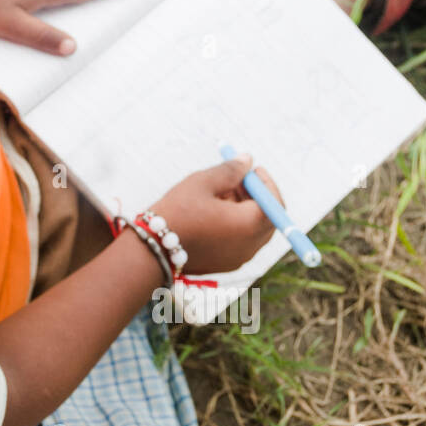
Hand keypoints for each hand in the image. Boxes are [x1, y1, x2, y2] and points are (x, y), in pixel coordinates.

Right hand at [148, 154, 283, 275]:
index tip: (252, 169)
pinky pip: (240, 241)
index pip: (274, 203)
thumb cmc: (177, 213)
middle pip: (265, 217)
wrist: (151, 250)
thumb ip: (230, 170)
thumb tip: (248, 160)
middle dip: (254, 196)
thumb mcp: (202, 183)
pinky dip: (234, 225)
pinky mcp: (225, 265)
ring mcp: (238, 258)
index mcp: (249, 225)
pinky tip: (211, 213)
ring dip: (243, 210)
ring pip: (252, 230)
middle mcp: (250, 246)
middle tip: (235, 179)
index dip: (266, 183)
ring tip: (217, 194)